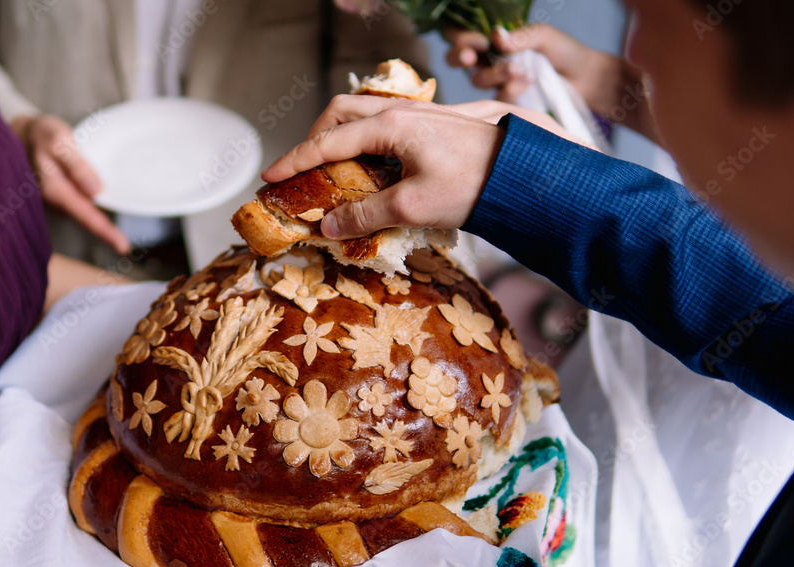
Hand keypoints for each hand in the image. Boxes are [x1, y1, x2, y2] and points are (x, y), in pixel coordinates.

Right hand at [12, 114, 131, 254]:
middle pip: (86, 220)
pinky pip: (80, 204)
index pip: (86, 216)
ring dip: (100, 221)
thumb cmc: (42, 135)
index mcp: (56, 190)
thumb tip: (97, 191)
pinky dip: (92, 206)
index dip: (106, 232)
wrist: (21, 134)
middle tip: (124, 248)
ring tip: (115, 233)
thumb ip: (77, 166)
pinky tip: (102, 205)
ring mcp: (57, 199)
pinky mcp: (61, 195)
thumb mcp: (60, 142)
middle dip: (106, 233)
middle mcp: (56, 200)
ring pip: (84, 213)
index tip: (123, 247)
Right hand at [262, 95, 504, 240]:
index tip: (270, 177)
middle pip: (340, 114)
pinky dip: (363, 143)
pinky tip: (369, 171)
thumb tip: (330, 226)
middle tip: (301, 171)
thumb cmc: (472, 185)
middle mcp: (400, 113)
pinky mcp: (430, 127)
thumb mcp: (413, 206)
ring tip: (331, 173)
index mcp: (390, 126)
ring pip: (361, 115)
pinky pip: (382, 126)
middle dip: (313, 139)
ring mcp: (417, 116)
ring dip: (338, 138)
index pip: (328, 141)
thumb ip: (367, 214)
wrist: (523, 173)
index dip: (295, 160)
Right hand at [445, 24, 658, 140]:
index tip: (476, 42)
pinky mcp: (506, 102)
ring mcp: (496, 83)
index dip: (460, 38)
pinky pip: (496, 98)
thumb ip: (518, 37)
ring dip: (494, 74)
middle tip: (472, 57)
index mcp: (494, 40)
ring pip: (477, 80)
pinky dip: (510, 89)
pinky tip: (527, 82)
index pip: (462, 35)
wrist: (584, 78)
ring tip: (518, 70)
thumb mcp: (542, 36)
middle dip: (460, 57)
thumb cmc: (563, 51)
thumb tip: (495, 35)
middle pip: (456, 59)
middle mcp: (489, 60)